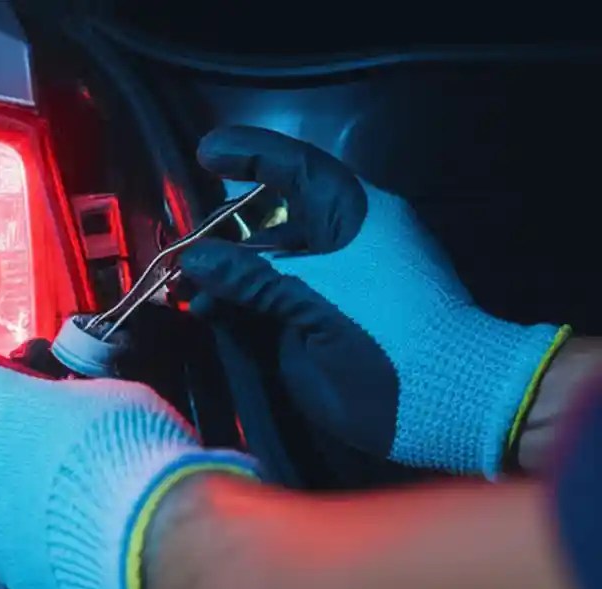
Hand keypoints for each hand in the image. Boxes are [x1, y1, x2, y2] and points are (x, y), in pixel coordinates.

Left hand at [0, 343, 257, 588]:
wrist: (156, 542)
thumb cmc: (142, 454)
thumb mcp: (116, 397)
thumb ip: (74, 399)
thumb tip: (70, 408)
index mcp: (6, 403)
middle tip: (30, 448)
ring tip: (44, 504)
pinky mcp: (5, 569)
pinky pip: (4, 551)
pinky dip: (26, 546)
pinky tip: (64, 548)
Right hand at [181, 127, 568, 475]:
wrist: (443, 403)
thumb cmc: (392, 333)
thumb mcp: (319, 297)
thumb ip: (253, 276)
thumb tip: (194, 259)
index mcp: (354, 216)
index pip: (296, 167)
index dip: (251, 154)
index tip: (205, 152)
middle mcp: (337, 243)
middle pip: (268, 219)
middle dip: (220, 230)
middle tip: (180, 250)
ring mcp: (325, 286)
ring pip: (259, 265)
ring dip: (218, 274)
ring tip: (179, 291)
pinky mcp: (314, 325)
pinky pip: (262, 303)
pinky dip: (231, 306)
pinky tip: (201, 313)